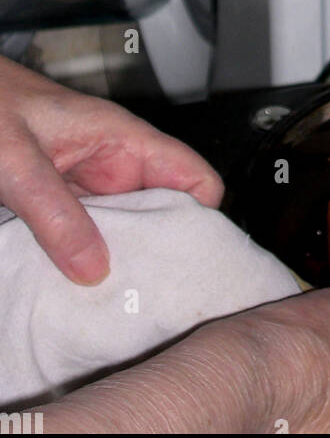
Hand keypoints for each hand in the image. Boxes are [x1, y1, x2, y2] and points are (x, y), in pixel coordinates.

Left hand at [0, 54, 221, 284]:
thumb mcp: (19, 162)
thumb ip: (55, 215)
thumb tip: (94, 270)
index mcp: (122, 138)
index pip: (194, 177)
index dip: (203, 219)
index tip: (192, 264)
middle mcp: (112, 162)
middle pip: (163, 213)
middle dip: (159, 253)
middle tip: (149, 296)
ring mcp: (87, 185)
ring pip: (125, 230)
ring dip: (121, 260)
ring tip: (116, 299)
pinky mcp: (60, 204)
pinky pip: (88, 237)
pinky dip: (88, 262)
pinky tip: (79, 287)